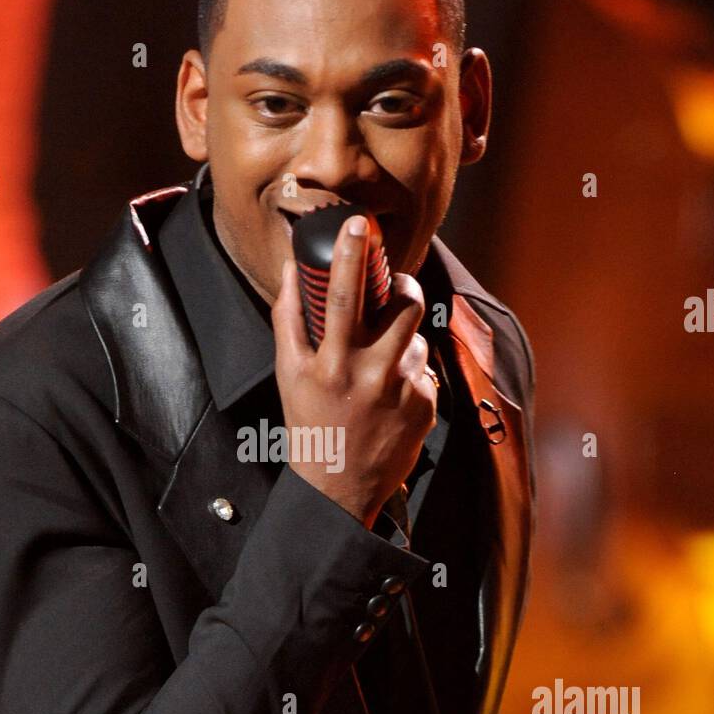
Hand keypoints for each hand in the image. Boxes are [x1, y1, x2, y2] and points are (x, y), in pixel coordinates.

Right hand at [271, 213, 437, 528]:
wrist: (338, 490)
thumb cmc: (309, 425)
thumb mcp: (288, 374)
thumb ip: (290, 320)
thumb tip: (296, 270)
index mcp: (331, 364)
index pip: (344, 296)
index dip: (352, 254)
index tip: (359, 224)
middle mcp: (369, 375)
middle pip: (402, 305)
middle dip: (401, 286)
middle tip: (392, 287)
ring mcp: (402, 392)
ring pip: (416, 335)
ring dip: (403, 335)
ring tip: (382, 358)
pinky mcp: (426, 407)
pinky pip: (424, 369)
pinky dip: (409, 373)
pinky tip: (390, 397)